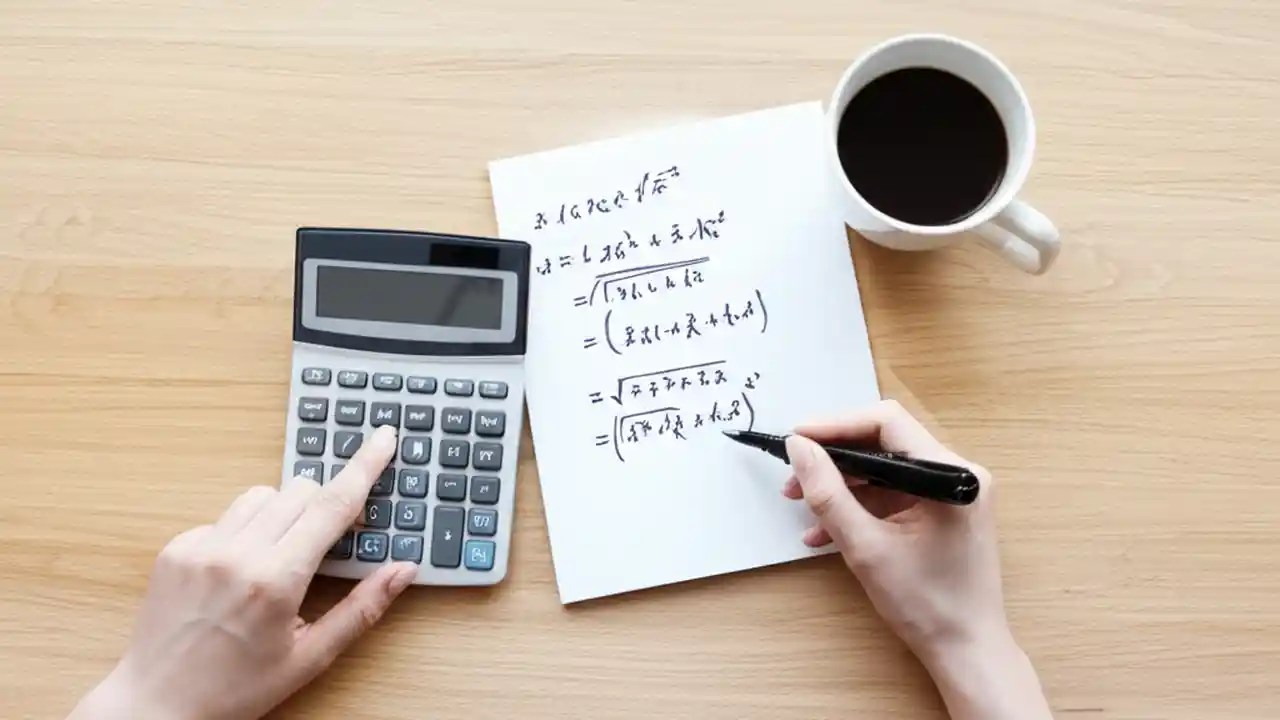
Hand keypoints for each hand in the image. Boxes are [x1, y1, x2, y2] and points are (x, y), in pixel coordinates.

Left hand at [69, 425, 417, 719]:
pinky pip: (226, 516)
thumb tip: (403, 570)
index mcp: (276, 582)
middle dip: (324, 506)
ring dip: (284, 512)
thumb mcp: (311, 657)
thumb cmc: (235, 689)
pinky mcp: (176, 548)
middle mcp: (236, 554)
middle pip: (301, 492)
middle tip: (331, 542)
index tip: (383, 438)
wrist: (156, 706)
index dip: (364, 466)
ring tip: (283, 556)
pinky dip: (245, 531)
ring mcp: (200, 547)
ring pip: (262, 495)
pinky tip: (242, 571)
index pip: (332, 505)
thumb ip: (362, 609)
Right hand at [783, 400, 1050, 719]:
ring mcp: (951, 493)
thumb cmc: (928, 605)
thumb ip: (828, 494)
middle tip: (794, 475)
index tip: (798, 438)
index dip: (837, 425)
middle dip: (834, 458)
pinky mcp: (942, 512)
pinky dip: (860, 505)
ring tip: (801, 502)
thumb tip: (799, 448)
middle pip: (884, 443)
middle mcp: (957, 474)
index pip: (886, 422)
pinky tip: (825, 530)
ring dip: (841, 484)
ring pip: (884, 470)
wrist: (966, 651)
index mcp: (951, 474)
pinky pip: (894, 494)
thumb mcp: (866, 547)